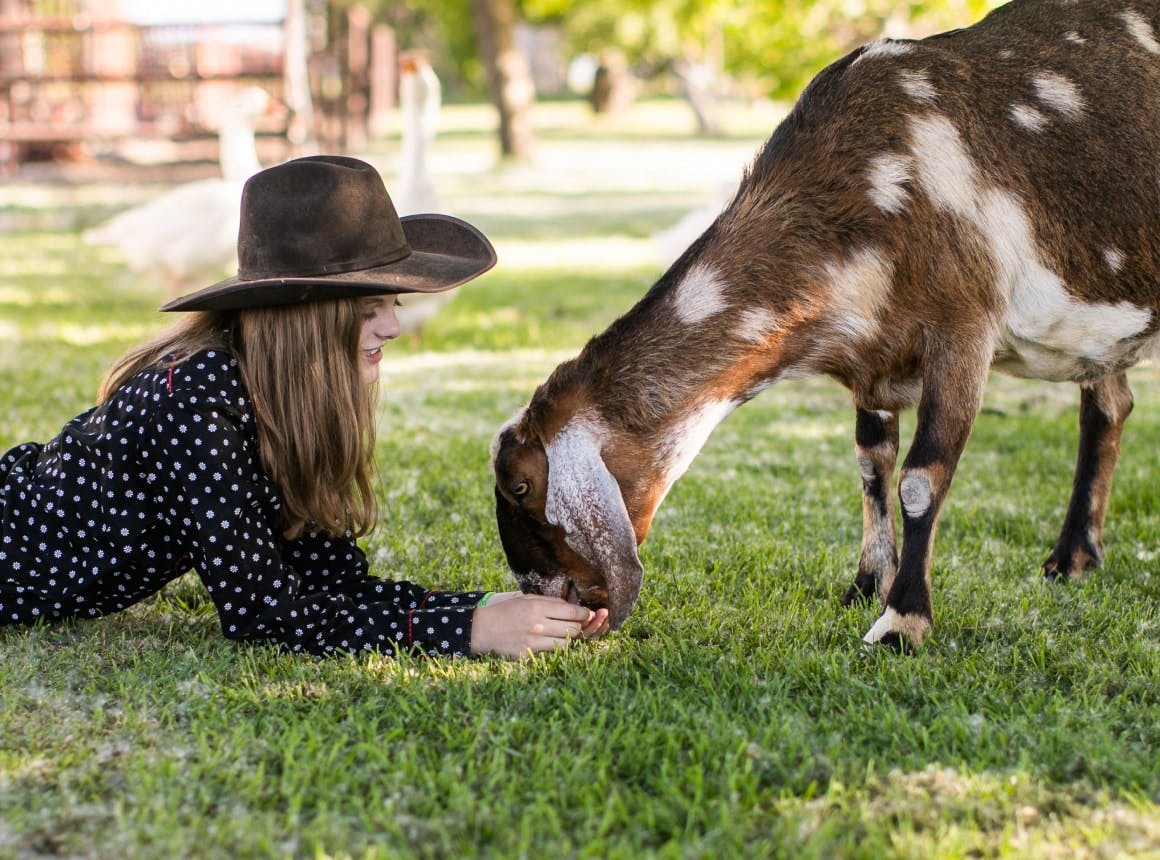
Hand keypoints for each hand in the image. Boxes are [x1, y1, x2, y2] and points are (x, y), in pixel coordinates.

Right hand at [470, 593, 609, 658]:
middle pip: (574, 630)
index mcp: (538, 607)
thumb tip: (574, 607)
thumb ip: (550, 602)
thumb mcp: (527, 598)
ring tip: (563, 633)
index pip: (573, 613)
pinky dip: (555, 648)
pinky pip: (551, 653)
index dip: (585, 615)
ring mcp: (533, 642)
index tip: (586, 614)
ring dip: (568, 639)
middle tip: (577, 625)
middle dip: (579, 627)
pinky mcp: (528, 655)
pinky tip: (550, 642)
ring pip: (566, 644)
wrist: (481, 629)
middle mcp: (538, 625)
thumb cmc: (506, 610)